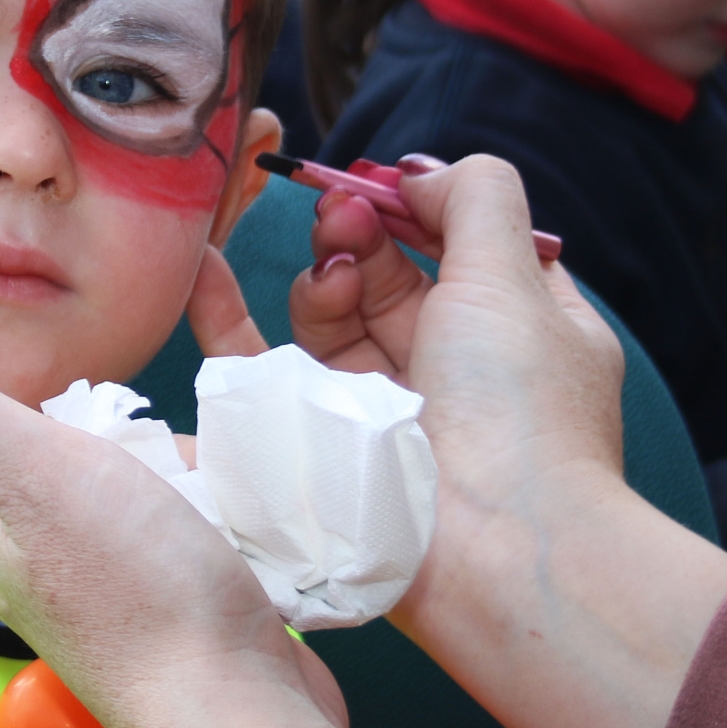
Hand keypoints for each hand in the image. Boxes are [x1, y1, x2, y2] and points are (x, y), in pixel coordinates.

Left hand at [0, 315, 449, 727]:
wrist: (238, 714)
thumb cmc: (133, 585)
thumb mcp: (30, 472)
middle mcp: (25, 562)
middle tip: (30, 348)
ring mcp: (96, 590)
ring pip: (71, 501)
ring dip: (90, 447)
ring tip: (128, 396)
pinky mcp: (162, 605)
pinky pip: (145, 527)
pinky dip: (160, 486)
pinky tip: (198, 467)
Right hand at [191, 154, 626, 522]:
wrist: (488, 554)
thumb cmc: (517, 412)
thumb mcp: (516, 279)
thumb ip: (476, 198)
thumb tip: (418, 174)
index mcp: (520, 330)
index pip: (463, 249)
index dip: (418, 211)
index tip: (381, 188)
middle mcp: (452, 370)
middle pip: (388, 278)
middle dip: (361, 236)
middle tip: (339, 222)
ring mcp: (384, 410)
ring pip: (330, 319)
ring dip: (321, 277)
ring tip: (330, 278)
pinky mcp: (320, 441)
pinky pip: (265, 369)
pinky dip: (229, 315)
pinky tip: (207, 266)